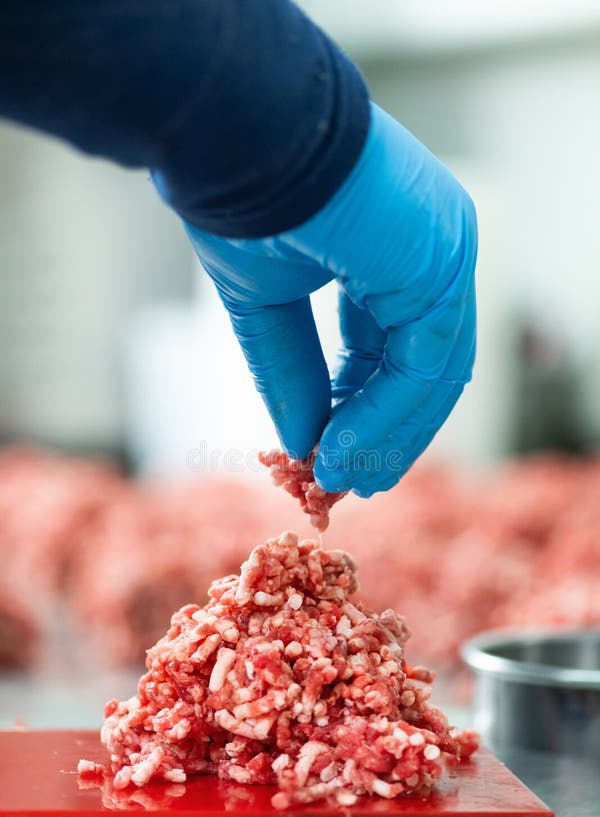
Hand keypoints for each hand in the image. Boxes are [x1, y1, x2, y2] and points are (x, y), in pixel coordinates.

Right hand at [181, 103, 476, 496]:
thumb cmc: (240, 197)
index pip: (388, 344)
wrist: (236, 138)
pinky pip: (422, 365)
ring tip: (348, 479)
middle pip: (419, 363)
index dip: (360, 404)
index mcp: (391, 247)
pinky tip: (344, 452)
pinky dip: (385, 417)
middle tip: (353, 478)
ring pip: (431, 372)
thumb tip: (303, 443)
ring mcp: (442, 253)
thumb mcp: (264, 304)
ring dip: (387, 434)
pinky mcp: (440, 265)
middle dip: (383, 427)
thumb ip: (290, 373)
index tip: (332, 452)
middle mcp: (430, 248)